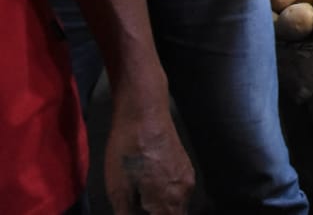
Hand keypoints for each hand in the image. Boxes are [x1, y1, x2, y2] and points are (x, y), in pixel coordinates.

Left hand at [104, 89, 193, 213]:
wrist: (144, 114)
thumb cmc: (128, 151)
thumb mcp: (118, 190)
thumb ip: (126, 214)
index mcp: (169, 199)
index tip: (136, 212)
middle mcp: (185, 191)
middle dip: (157, 214)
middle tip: (136, 208)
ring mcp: (187, 177)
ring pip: (178, 206)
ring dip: (162, 210)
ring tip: (140, 203)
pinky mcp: (185, 166)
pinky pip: (179, 192)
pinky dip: (166, 198)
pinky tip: (148, 189)